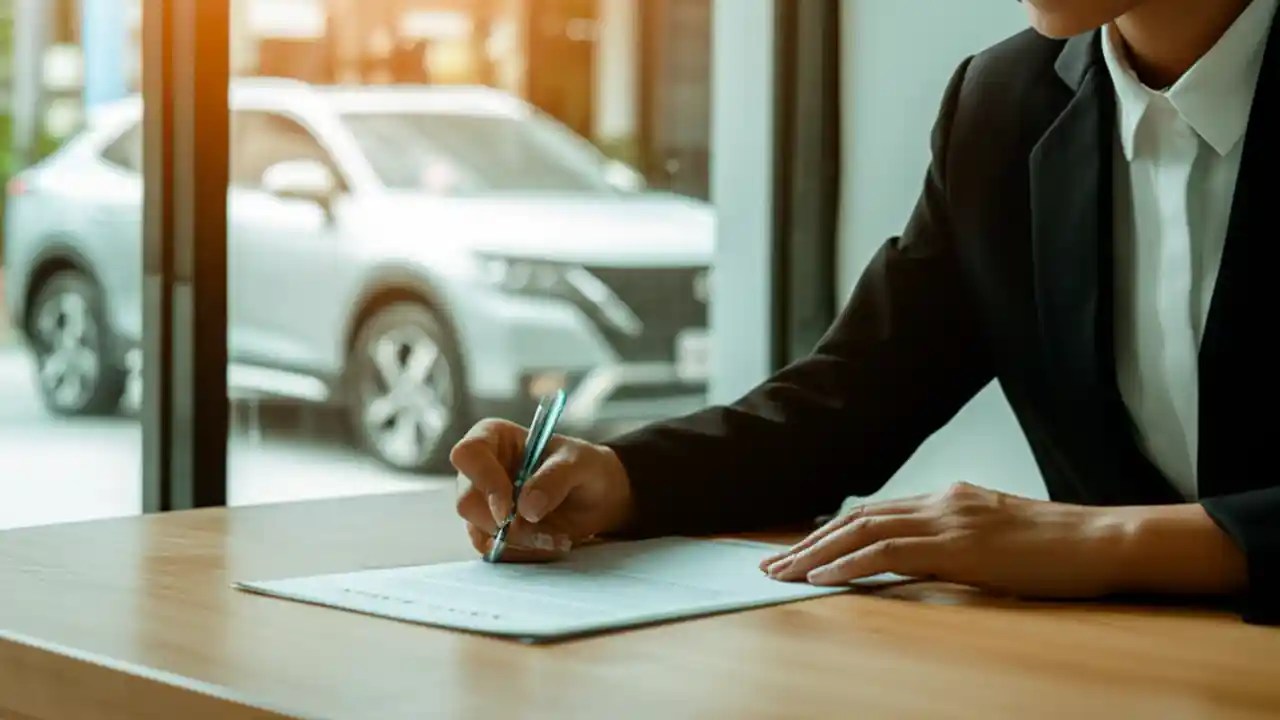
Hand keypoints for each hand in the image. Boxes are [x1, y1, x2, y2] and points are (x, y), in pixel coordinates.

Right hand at [451, 419, 634, 561]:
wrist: (596, 496)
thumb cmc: (583, 466)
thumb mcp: (579, 463)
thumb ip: (554, 478)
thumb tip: (527, 508)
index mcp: (493, 438)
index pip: (468, 454)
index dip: (484, 482)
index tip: (510, 509)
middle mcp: (479, 471)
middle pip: (467, 502)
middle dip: (507, 524)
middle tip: (544, 531)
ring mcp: (482, 504)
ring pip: (480, 532)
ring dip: (521, 542)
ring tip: (557, 537)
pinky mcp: (492, 532)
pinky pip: (495, 551)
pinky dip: (524, 553)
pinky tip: (550, 544)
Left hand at [758, 482, 1129, 597]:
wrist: (1105, 541)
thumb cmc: (1060, 548)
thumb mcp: (998, 537)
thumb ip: (957, 541)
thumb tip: (922, 561)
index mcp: (948, 497)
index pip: (874, 511)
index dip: (830, 531)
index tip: (799, 551)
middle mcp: (940, 500)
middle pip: (856, 517)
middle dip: (808, 542)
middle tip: (771, 565)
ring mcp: (948, 519)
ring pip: (862, 531)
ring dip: (815, 554)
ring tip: (782, 575)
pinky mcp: (959, 545)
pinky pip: (889, 553)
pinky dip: (849, 564)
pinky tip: (823, 578)